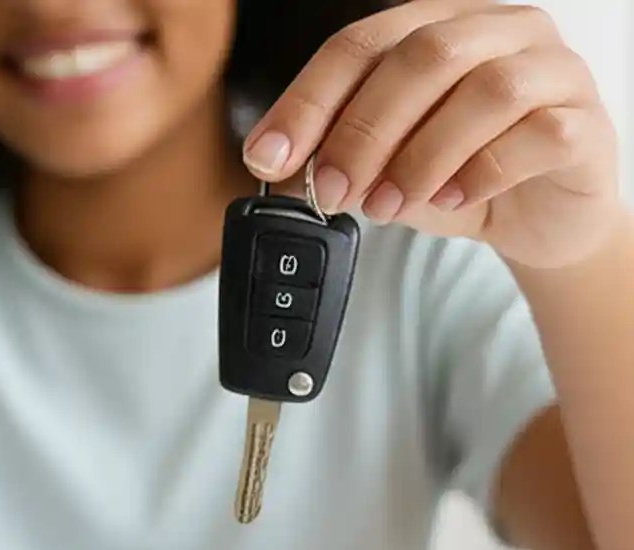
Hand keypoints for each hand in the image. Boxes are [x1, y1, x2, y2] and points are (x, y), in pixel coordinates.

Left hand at [243, 0, 622, 268]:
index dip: (307, 101)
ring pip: (486, 89)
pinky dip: (481, 172)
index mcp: (433, 24)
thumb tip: (279, 172)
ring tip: (388, 206)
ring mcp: (552, 67)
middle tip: (332, 191)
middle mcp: (497, 29)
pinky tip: (451, 200)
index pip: (359, 44)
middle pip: (421, 56)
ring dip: (421, 156)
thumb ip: (336, 158)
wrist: (536, 221)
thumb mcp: (381, 167)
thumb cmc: (455, 177)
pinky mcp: (586, 120)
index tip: (268, 157)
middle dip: (363, 131)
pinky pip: (537, 134)